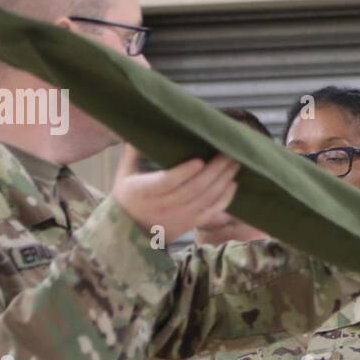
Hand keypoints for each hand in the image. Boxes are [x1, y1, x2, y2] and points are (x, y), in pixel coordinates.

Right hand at [112, 144, 239, 242]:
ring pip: (205, 199)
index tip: (200, 160)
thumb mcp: (125, 174)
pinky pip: (211, 212)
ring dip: (223, 181)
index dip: (185, 172)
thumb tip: (144, 127)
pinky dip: (225, 198)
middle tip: (228, 154)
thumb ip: (134, 152)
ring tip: (234, 164)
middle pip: (193, 189)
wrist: (132, 233)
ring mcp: (180, 216)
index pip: (167, 182)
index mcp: (144, 191)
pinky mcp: (191, 223)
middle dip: (214, 171)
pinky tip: (232, 184)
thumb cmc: (129, 197)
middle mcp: (164, 206)